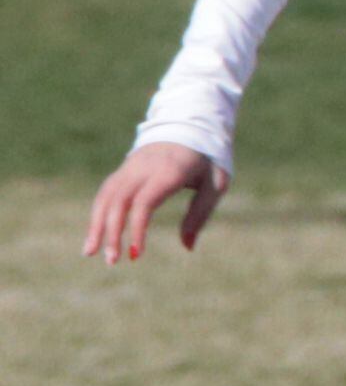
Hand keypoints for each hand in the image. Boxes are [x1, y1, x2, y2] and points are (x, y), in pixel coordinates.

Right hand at [83, 141, 229, 263]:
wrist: (190, 124)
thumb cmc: (208, 159)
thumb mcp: (216, 183)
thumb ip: (200, 213)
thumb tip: (187, 247)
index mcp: (170, 171)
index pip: (144, 203)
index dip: (137, 229)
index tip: (137, 254)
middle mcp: (144, 168)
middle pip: (118, 201)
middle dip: (111, 233)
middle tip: (112, 261)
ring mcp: (130, 167)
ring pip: (105, 196)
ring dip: (96, 225)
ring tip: (90, 253)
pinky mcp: (124, 169)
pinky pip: (106, 192)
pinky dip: (97, 213)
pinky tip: (95, 235)